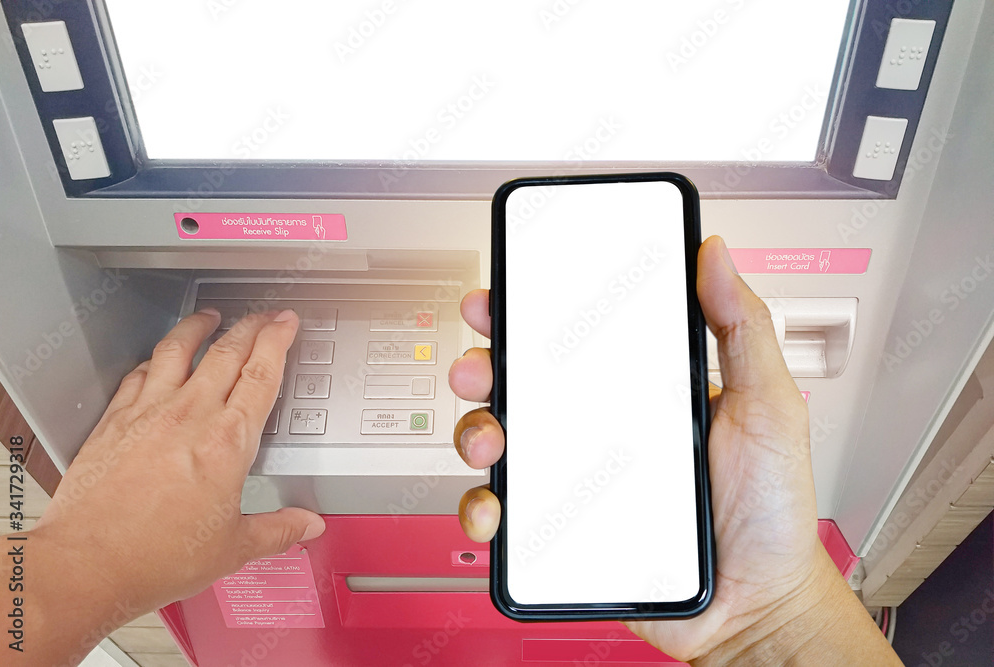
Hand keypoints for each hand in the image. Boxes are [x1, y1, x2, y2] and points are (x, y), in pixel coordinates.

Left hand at [31, 309, 324, 616]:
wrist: (89, 563)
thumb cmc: (156, 556)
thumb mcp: (233, 549)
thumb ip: (277, 530)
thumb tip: (307, 526)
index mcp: (228, 443)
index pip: (262, 375)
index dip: (278, 342)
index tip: (286, 324)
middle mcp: (190, 416)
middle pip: (227, 352)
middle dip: (250, 326)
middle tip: (263, 315)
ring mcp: (149, 413)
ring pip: (177, 351)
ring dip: (197, 327)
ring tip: (208, 317)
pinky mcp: (114, 421)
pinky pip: (137, 374)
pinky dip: (152, 359)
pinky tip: (154, 359)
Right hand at [449, 237, 897, 663]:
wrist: (757, 603)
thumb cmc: (770, 509)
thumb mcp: (767, 405)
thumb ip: (742, 328)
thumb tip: (717, 256)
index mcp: (640, 391)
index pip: (574, 339)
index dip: (528, 313)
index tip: (503, 296)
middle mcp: (599, 430)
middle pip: (521, 384)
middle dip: (483, 365)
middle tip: (481, 365)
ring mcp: (576, 481)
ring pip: (501, 442)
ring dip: (474, 430)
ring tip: (490, 440)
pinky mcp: (561, 532)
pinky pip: (504, 513)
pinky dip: (481, 505)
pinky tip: (494, 505)